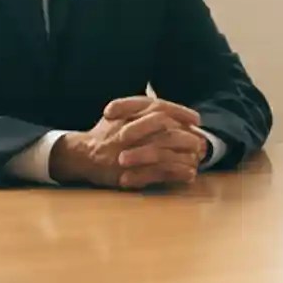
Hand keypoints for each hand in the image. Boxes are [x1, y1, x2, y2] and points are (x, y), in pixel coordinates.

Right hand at [50, 97, 206, 188]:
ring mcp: (127, 153)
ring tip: (198, 158)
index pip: (158, 108)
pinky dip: (176, 173)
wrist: (82, 156)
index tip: (197, 118)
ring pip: (163, 152)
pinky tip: (188, 173)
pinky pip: (157, 173)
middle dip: (186, 135)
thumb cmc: (106, 134)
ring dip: (184, 155)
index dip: (181, 112)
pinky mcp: (128, 174)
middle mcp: (127, 132)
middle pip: (164, 130)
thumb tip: (174, 113)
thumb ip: (142, 109)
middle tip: (201, 141)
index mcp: (127, 115)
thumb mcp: (120, 113)